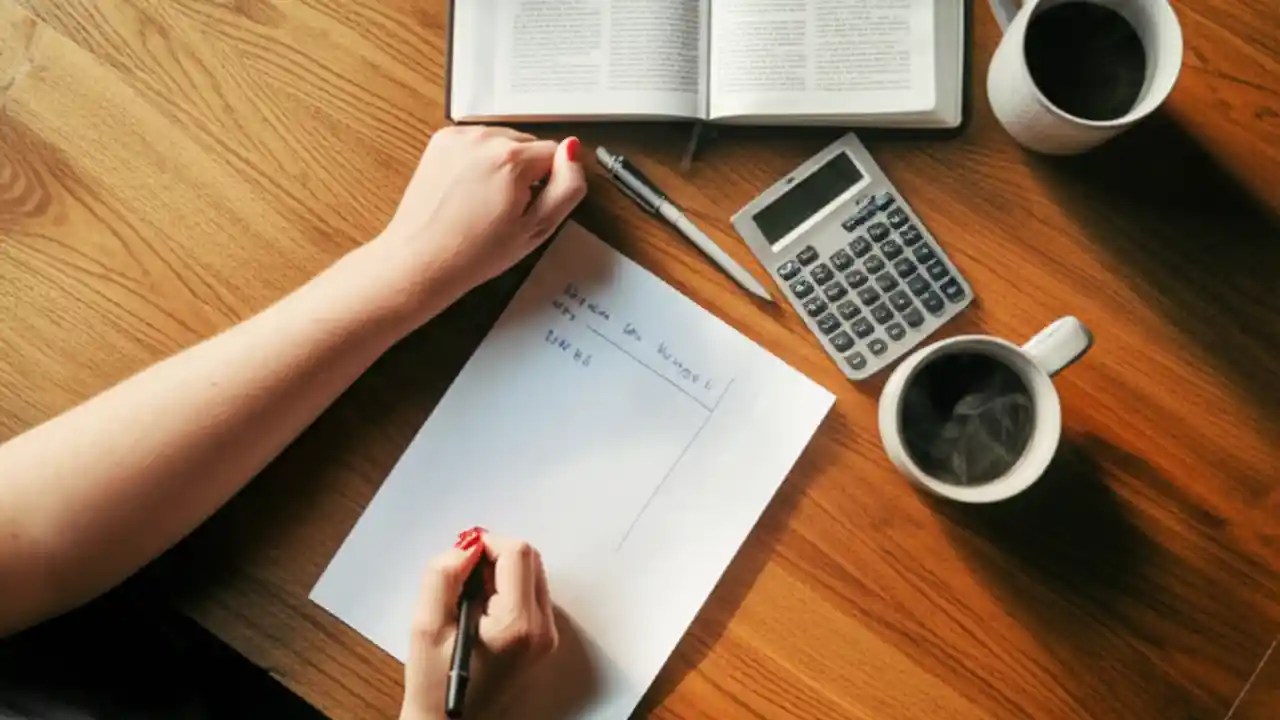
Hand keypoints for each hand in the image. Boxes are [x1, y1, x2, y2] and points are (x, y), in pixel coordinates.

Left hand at [373, 126, 586, 325]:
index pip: (555, 153)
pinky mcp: (441, 140)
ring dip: (504, 162)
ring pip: (503, 140)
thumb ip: (567, 187)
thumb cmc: (478, 253)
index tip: (530, 209)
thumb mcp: (537, 229)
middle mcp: (485, 138)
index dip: (549, 183)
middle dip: (526, 170)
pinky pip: (477, 141)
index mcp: (512, 159)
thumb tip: (573, 148)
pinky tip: (469, 188)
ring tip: (486, 200)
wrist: (421, 260)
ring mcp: (459, 136)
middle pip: (528, 144)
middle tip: (507, 208)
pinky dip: (480, 158)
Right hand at [400, 530, 556, 719]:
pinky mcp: (542, 640)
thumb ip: (444, 575)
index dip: (486, 544)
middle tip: (463, 578)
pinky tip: (481, 611)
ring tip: (469, 600)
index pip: (517, 553)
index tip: (462, 556)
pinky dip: (506, 589)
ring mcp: (546, 637)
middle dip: (495, 556)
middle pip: (530, 559)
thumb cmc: (435, 685)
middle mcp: (541, 630)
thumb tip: (466, 546)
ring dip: (500, 572)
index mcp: (517, 625)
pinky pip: (530, 594)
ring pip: (532, 574)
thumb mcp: (426, 624)